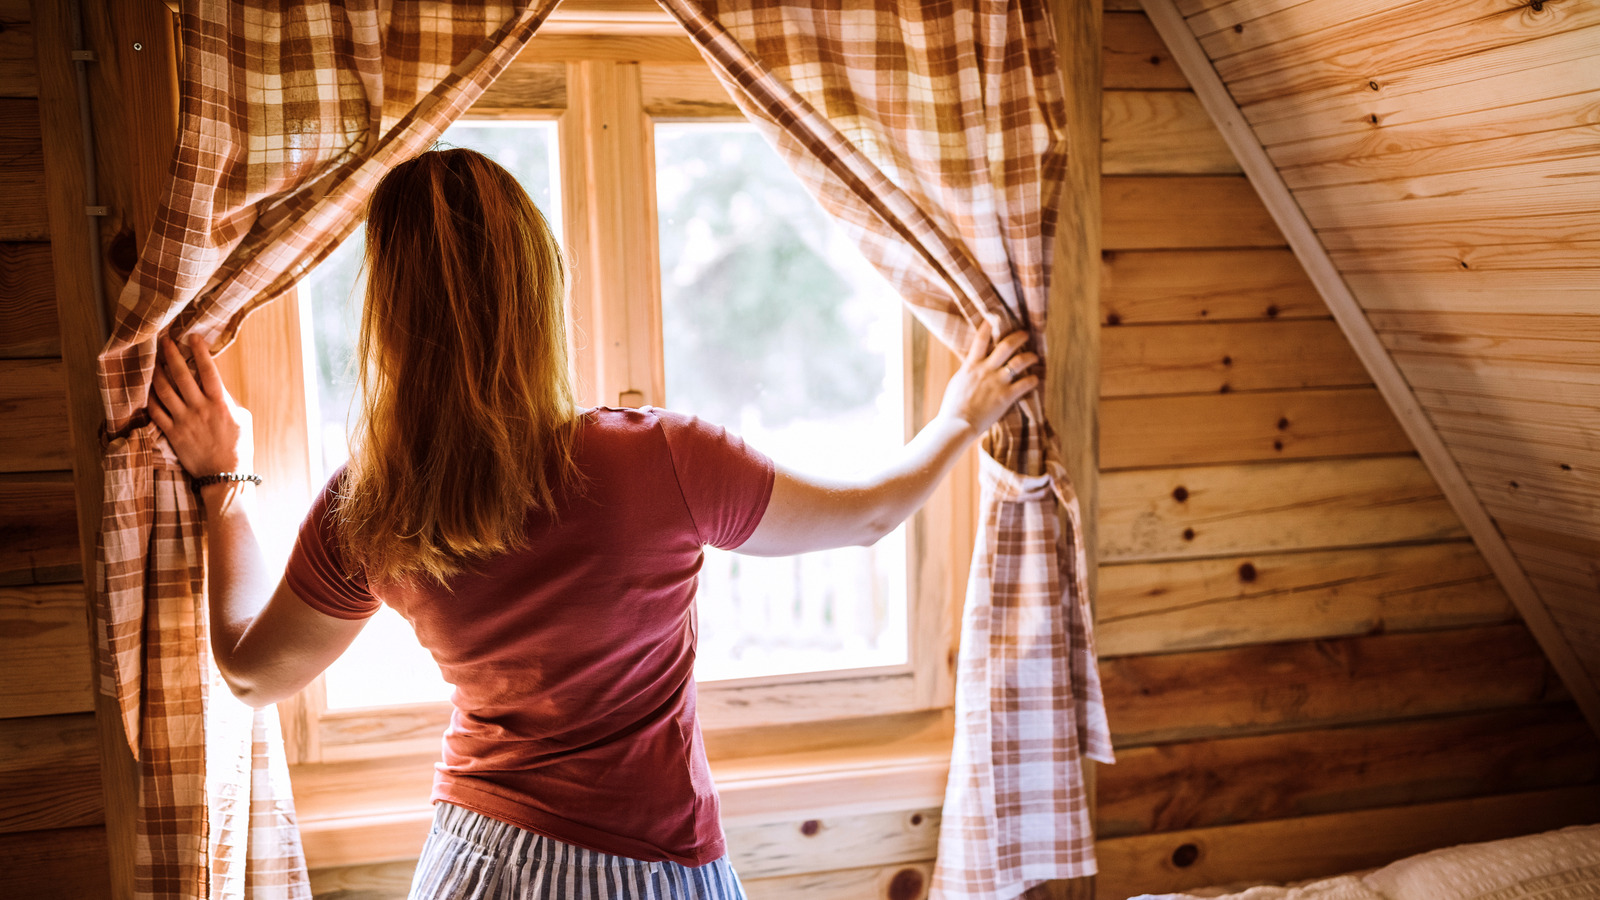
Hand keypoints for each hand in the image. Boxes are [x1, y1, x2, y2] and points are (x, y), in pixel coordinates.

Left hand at [148, 333, 254, 477]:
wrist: (224, 475)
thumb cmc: (239, 447)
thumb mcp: (243, 419)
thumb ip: (228, 401)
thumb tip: (217, 388)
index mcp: (220, 403)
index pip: (207, 370)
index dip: (199, 351)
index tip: (192, 336)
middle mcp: (199, 408)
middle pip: (180, 375)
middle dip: (171, 354)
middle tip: (165, 341)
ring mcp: (183, 420)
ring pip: (164, 390)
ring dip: (157, 372)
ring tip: (154, 360)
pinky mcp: (172, 432)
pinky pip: (156, 410)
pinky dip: (151, 396)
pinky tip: (149, 387)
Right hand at [937, 324, 1039, 435]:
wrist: (957, 424)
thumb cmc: (953, 407)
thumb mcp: (957, 383)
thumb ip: (967, 372)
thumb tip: (971, 365)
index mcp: (971, 366)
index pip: (980, 340)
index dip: (988, 326)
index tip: (995, 318)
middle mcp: (985, 370)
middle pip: (1005, 346)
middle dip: (1018, 337)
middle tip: (1025, 334)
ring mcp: (997, 382)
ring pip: (1019, 362)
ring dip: (1030, 357)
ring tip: (1035, 356)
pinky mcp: (1006, 397)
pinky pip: (1025, 384)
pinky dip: (1033, 380)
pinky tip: (1036, 379)